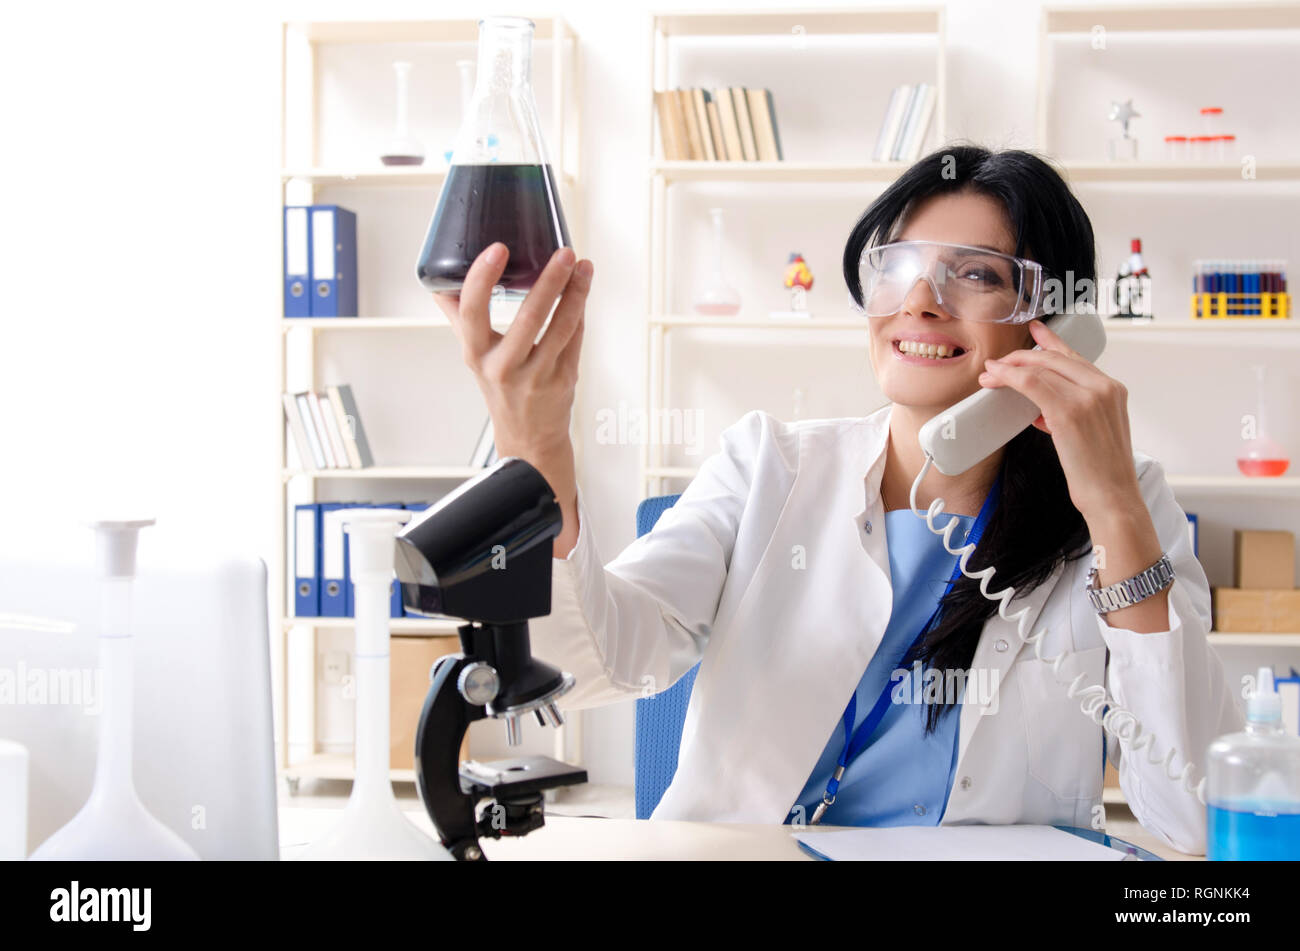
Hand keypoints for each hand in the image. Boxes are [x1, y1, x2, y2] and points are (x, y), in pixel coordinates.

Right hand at [433, 243, 592, 556]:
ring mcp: (538, 376)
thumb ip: (460, 319)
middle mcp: (504, 368)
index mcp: (477, 355)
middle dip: (549, 282)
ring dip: (576, 293)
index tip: (498, 249)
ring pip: (561, 328)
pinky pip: (574, 338)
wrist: (528, 438)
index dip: (482, 279)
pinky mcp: (564, 380)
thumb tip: (439, 285)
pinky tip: (583, 288)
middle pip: (528, 318)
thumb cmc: (501, 389)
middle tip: (563, 253)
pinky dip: (580, 311)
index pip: (472, 313)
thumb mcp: (475, 357)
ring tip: (583, 266)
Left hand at [976, 319, 1141, 523]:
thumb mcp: (1092, 432)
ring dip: (1010, 368)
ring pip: (1041, 367)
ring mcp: (1089, 397)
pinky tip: (995, 379)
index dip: (1051, 342)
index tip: (1035, 331)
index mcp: (1113, 390)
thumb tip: (1039, 408)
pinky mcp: (1070, 412)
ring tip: (990, 375)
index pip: (1076, 357)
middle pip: (1055, 358)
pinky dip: (1010, 378)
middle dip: (1022, 357)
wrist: (1113, 497)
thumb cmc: (1100, 472)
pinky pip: (1032, 383)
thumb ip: (1072, 411)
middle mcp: (1104, 387)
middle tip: (999, 363)